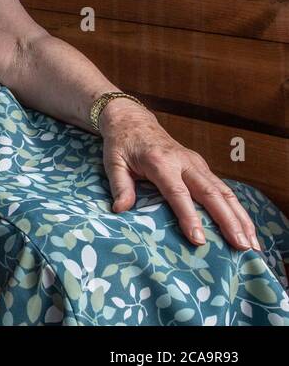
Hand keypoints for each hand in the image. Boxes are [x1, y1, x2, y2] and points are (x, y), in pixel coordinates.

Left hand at [100, 98, 260, 250]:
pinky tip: (246, 228)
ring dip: (240, 218)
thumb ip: (119, 185)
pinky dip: (237, 209)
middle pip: (211, 193)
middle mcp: (184, 162)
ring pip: (224, 191)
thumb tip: (121, 210)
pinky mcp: (202, 167)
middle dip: (228, 221)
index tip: (199, 239)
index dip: (189, 216)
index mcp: (160, 162)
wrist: (133, 120)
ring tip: (252, 244)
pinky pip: (224, 189)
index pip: (178, 192)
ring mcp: (196, 164)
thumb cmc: (122, 144)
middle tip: (241, 246)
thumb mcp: (113, 162)